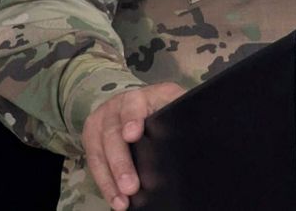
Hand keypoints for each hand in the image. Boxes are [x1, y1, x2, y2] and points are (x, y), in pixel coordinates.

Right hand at [82, 82, 182, 209]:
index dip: (133, 118)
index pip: (134, 104)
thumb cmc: (161, 108)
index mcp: (141, 96)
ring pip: (99, 151)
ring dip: (110, 179)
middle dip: (121, 162)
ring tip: (121, 201)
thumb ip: (180, 112)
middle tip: (131, 187)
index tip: (133, 134)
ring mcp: (101, 121)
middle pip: (113, 133)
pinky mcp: (91, 137)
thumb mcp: (173, 103)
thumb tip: (204, 126)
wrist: (135, 103)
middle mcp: (116, 105)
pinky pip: (93, 162)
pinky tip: (114, 198)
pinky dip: (104, 182)